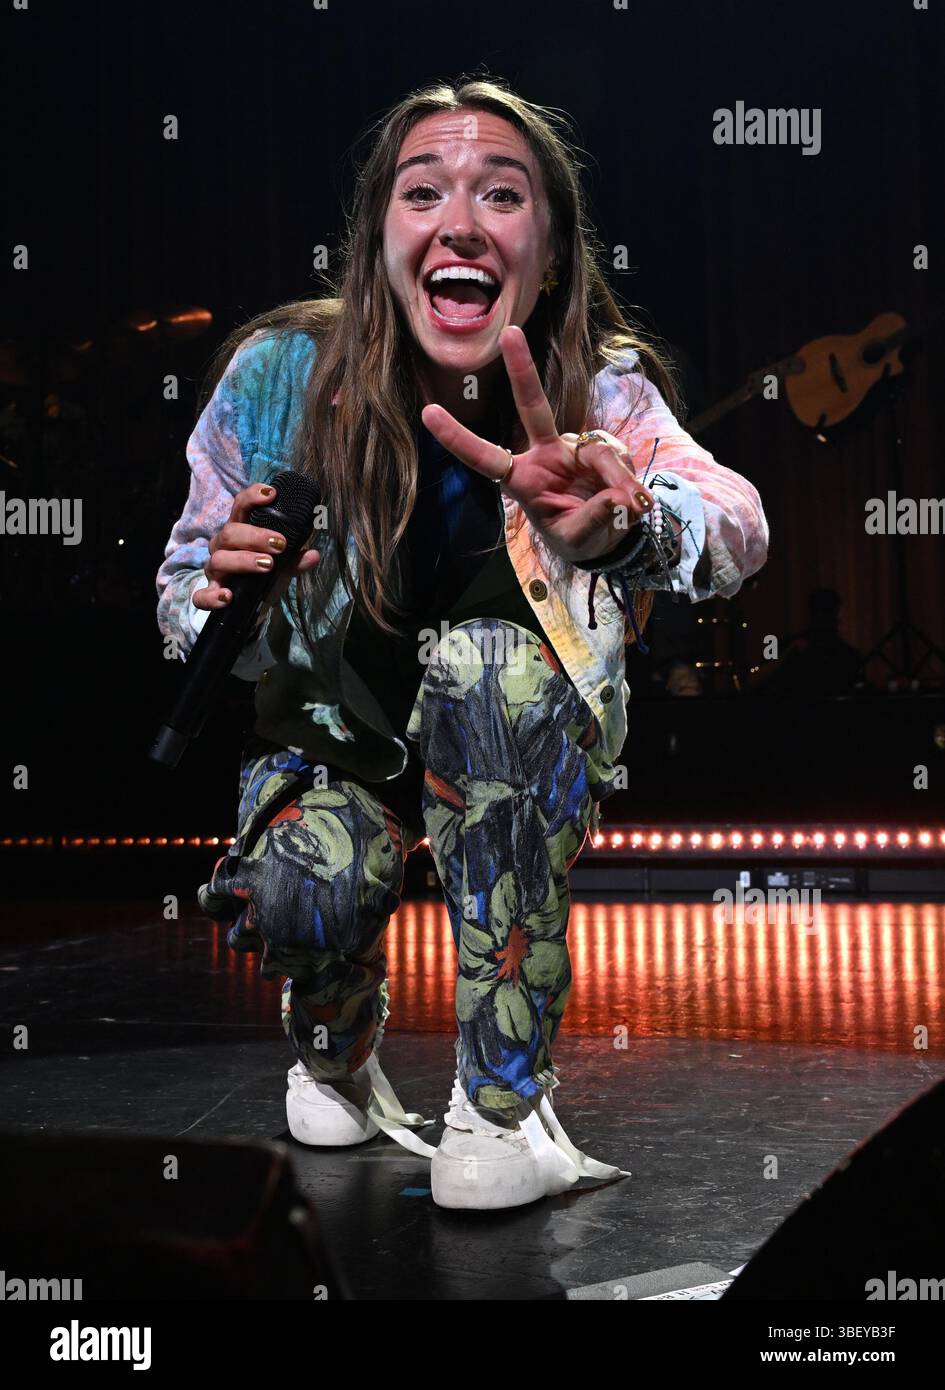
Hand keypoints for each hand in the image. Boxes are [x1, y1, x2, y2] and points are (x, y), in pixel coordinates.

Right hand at [194, 482, 319, 610]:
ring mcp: (214, 569)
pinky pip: (202, 595)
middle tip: (280, 544)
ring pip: (219, 559)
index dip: (252, 496)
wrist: (251, 607)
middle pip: (230, 532)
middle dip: (255, 536)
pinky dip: (213, 596)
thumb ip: (295, 561)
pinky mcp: (210, 592)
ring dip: (243, 560)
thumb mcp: (282, 568)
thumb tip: (314, 555)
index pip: (240, 507)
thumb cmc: (263, 578)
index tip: (271, 494)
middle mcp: (222, 547)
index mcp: (239, 532)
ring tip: (267, 565)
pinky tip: (228, 596)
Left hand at [420, 325, 656, 563]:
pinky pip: (618, 458)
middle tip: (509, 333)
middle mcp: (544, 454)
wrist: (611, 538)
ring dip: (616, 478)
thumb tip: (617, 499)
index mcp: (522, 479)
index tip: (427, 413)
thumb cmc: (580, 539)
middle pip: (532, 407)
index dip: (458, 438)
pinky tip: (635, 502)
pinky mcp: (604, 448)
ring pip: (597, 450)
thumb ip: (592, 520)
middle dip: (522, 370)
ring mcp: (575, 447)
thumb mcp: (579, 539)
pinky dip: (629, 482)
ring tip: (630, 507)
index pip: (485, 457)